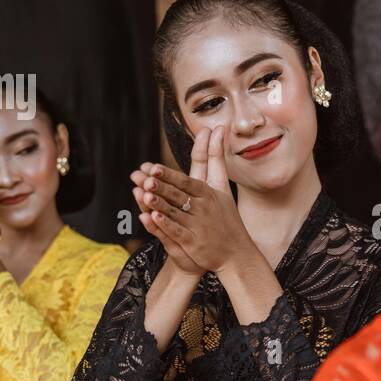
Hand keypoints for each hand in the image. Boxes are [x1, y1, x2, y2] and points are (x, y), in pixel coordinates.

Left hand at [132, 125, 257, 276]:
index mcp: (208, 193)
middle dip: (162, 185)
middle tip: (144, 176)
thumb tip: (217, 128)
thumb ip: (216, 158)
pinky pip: (177, 232)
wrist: (236, 252)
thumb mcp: (221, 186)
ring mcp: (198, 226)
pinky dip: (165, 225)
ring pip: (175, 212)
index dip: (169, 175)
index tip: (153, 167)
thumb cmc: (226, 216)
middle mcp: (203, 208)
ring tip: (144, 193)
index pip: (186, 181)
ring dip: (160, 203)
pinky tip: (152, 217)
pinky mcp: (194, 243)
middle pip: (178, 195)